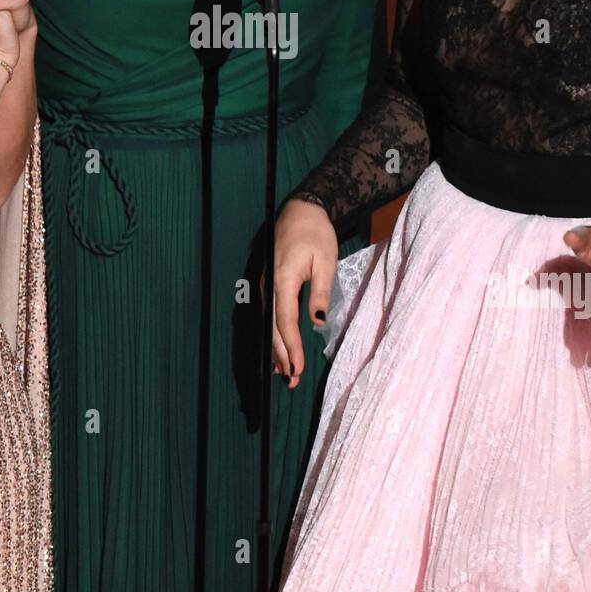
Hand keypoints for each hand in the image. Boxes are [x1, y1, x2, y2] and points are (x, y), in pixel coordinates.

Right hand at [262, 197, 338, 387]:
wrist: (301, 210)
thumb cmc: (316, 234)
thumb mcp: (326, 261)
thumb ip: (319, 292)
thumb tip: (317, 323)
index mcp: (282, 278)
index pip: (285, 320)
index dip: (291, 347)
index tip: (298, 369)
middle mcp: (268, 284)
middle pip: (271, 327)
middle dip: (281, 355)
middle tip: (292, 381)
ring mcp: (264, 284)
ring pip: (267, 323)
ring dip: (275, 348)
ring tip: (285, 373)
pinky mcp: (267, 284)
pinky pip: (268, 315)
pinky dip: (274, 334)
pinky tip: (279, 349)